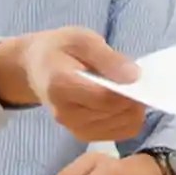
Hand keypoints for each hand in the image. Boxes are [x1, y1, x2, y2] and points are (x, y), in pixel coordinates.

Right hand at [0, 27, 146, 140]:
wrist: (36, 68)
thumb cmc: (60, 49)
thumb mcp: (82, 39)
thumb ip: (108, 58)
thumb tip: (134, 76)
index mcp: (60, 86)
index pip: (104, 98)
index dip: (128, 90)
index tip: (139, 75)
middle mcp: (65, 113)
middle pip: (114, 113)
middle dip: (133, 98)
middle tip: (136, 80)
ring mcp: (73, 128)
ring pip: (120, 126)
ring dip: (132, 109)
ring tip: (127, 89)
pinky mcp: (83, 135)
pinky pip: (118, 133)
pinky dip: (128, 119)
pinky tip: (123, 102)